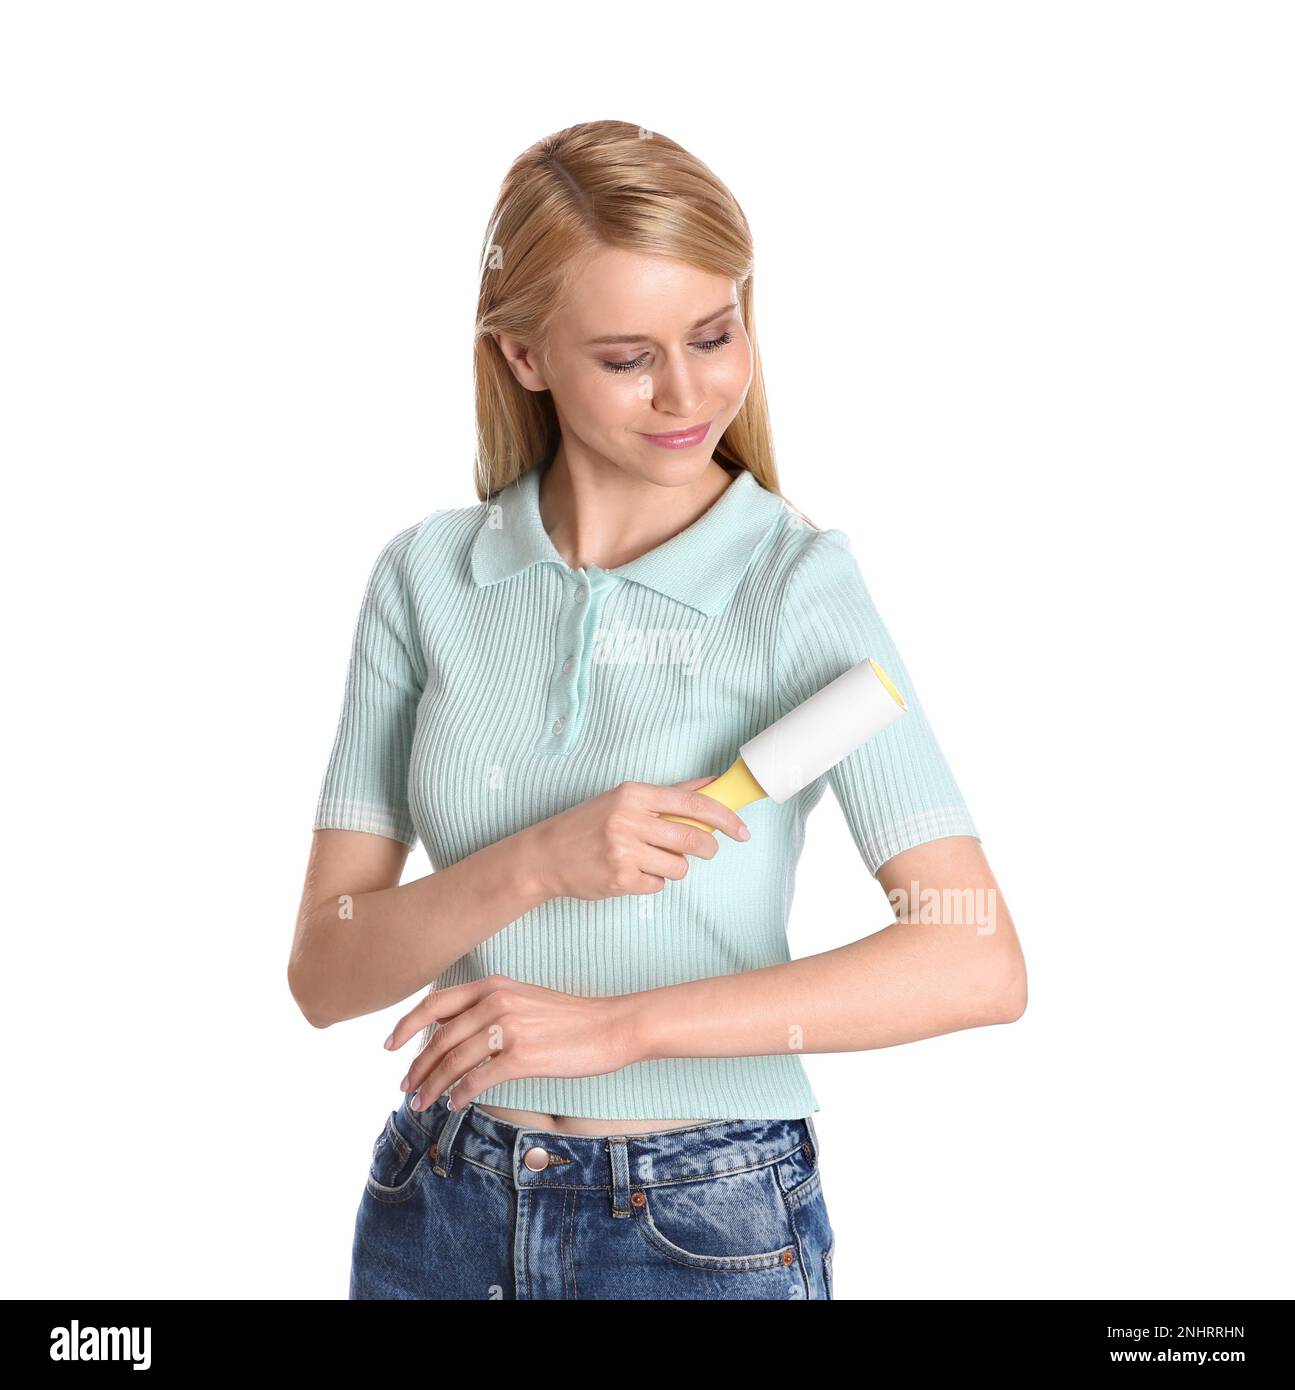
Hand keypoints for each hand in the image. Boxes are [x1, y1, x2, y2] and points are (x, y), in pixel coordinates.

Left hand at [385, 974, 644, 1110]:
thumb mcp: (524, 999)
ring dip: (432, 1086)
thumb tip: (452, 1033)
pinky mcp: (522, 1056)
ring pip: (453, 1061)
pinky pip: (478, 1079)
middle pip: (440, 1038)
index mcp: (494, 985)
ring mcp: (508, 1028)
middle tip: (405, 1087)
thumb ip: (488, 1009)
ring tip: (421, 1103)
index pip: (435, 1003)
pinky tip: (455, 1105)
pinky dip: (461, 1095)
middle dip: (416, 1066)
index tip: (389, 1045)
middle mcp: (496, 1002)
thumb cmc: (570, 1018)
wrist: (611, 1026)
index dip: (407, 1025)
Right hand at [523, 776, 750, 902]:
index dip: (725, 817)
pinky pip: (658, 885)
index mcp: (634, 794)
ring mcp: (624, 851)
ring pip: (679, 867)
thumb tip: (711, 783)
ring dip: (674, 867)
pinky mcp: (621, 879)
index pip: (693, 804)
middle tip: (704, 850)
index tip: (741, 829)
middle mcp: (629, 820)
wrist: (546, 855)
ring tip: (650, 860)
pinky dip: (652, 882)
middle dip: (706, 848)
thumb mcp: (624, 799)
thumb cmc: (588, 824)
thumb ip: (669, 794)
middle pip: (693, 838)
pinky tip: (632, 872)